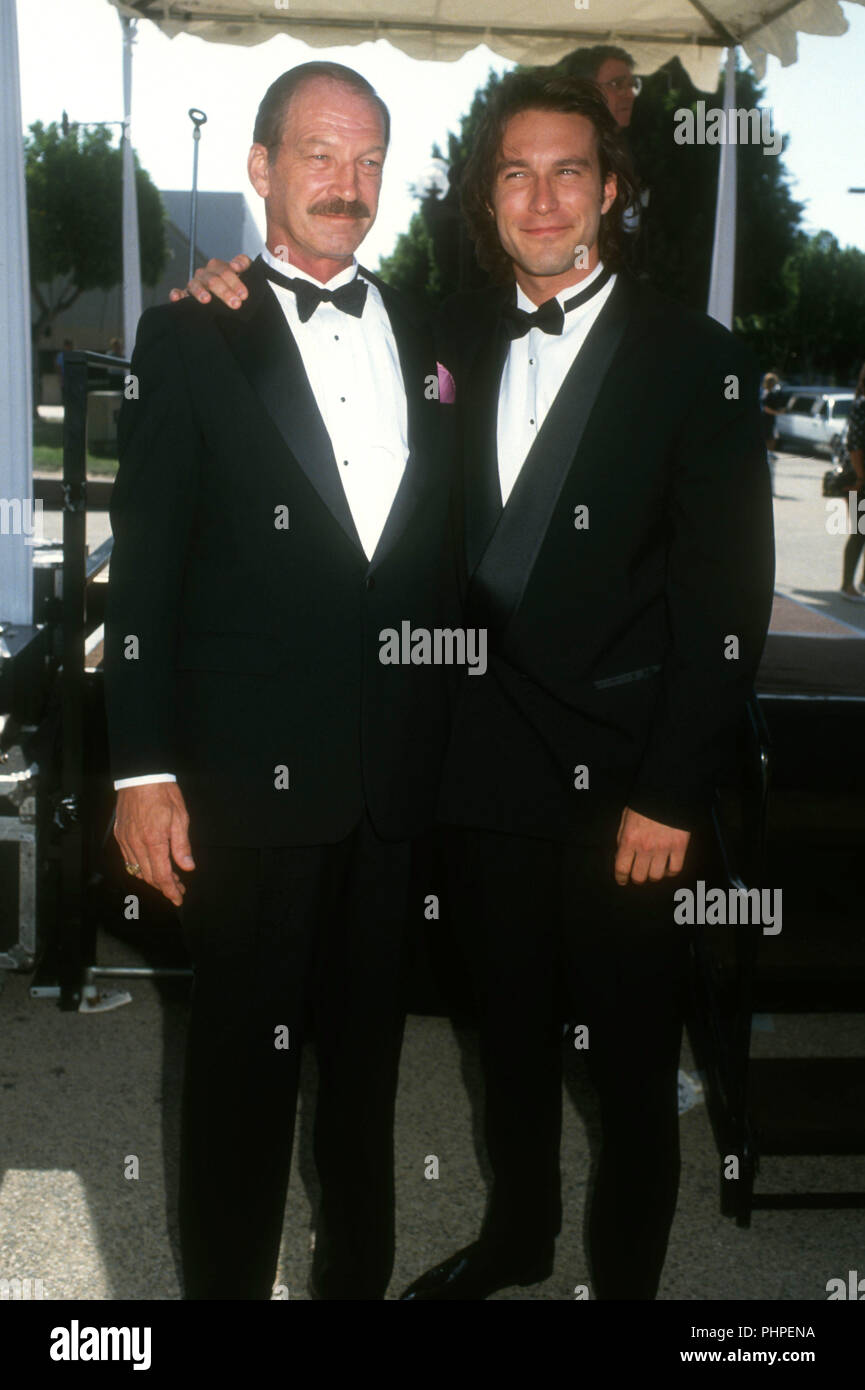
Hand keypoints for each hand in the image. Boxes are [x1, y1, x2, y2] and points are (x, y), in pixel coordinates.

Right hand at [114, 783, 194, 906]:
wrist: (141, 776)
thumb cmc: (162, 793)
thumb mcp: (180, 818)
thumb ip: (182, 845)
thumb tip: (187, 866)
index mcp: (154, 841)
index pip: (162, 875)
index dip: (170, 890)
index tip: (178, 898)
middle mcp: (137, 843)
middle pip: (149, 876)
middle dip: (164, 887)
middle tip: (177, 888)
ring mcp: (126, 840)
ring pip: (137, 870)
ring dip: (152, 878)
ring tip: (167, 879)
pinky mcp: (120, 835)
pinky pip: (128, 859)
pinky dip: (139, 868)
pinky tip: (149, 866)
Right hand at [168, 253, 251, 306]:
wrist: (230, 295)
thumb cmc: (236, 285)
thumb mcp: (245, 272)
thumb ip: (244, 263)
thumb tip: (235, 266)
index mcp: (218, 267)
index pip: (225, 271)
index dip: (235, 282)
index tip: (244, 295)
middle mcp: (205, 274)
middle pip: (213, 280)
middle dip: (224, 292)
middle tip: (235, 303)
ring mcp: (195, 284)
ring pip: (195, 285)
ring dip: (200, 292)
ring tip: (207, 299)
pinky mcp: (186, 294)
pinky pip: (179, 293)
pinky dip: (176, 294)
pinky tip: (176, 298)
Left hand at [614, 806, 689, 885]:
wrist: (667, 792)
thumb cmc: (644, 804)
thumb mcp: (626, 818)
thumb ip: (622, 838)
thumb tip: (621, 856)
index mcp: (629, 840)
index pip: (622, 868)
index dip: (621, 878)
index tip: (622, 880)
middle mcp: (645, 848)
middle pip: (640, 877)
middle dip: (637, 879)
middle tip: (638, 875)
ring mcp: (663, 849)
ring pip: (657, 876)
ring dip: (653, 876)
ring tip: (653, 870)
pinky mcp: (679, 847)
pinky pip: (675, 869)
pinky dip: (670, 872)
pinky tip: (667, 867)